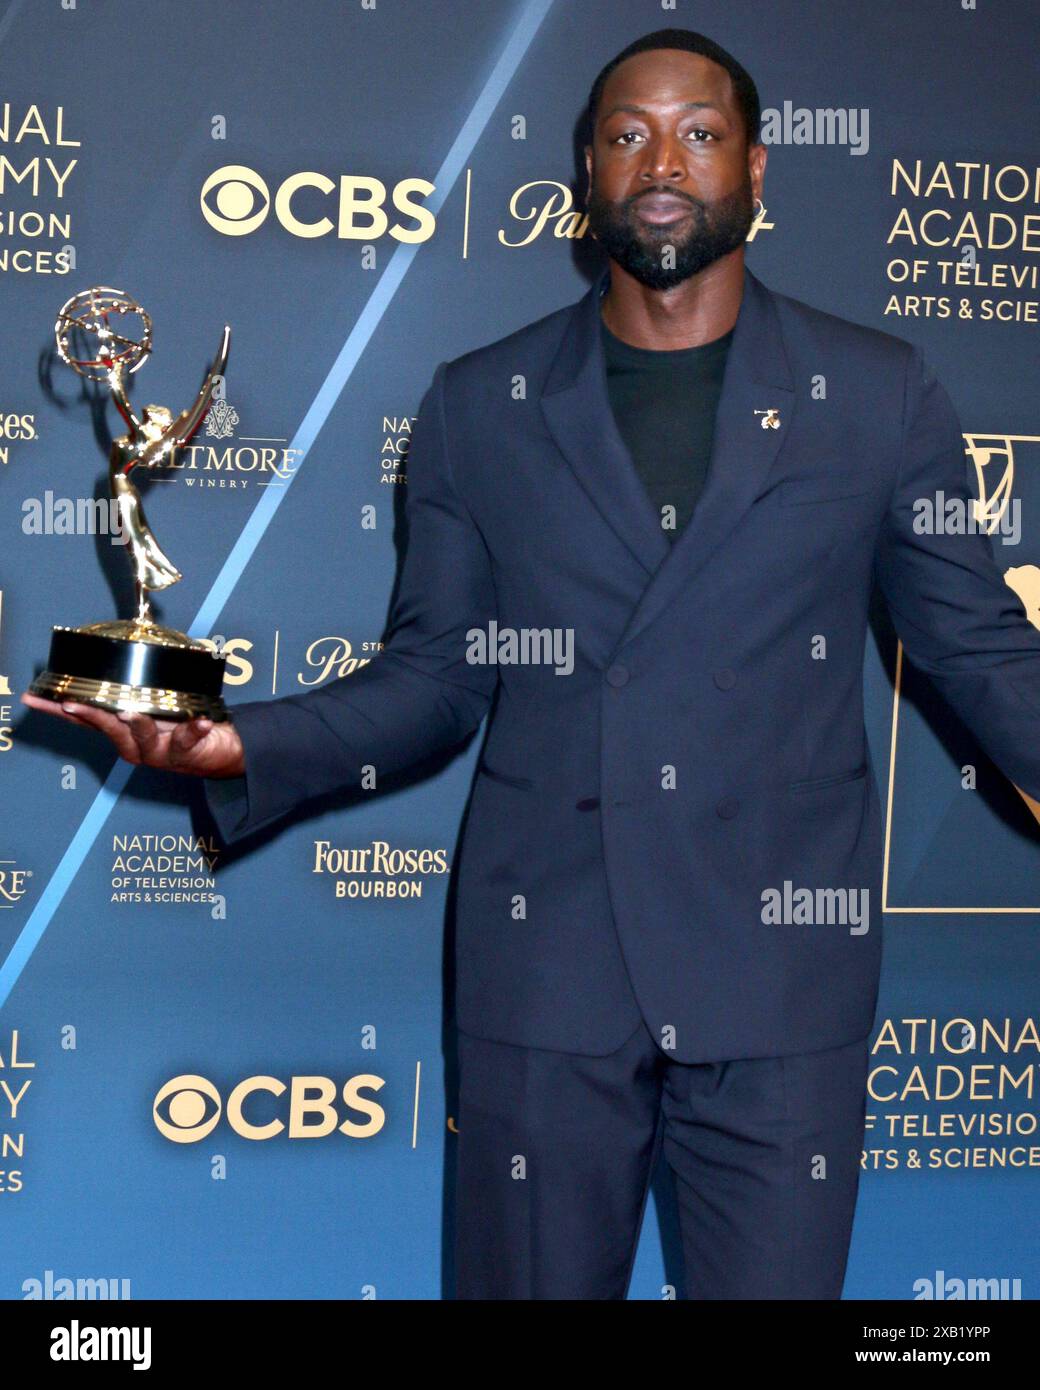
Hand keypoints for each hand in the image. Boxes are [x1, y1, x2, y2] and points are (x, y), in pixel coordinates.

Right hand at [20, 692, 245, 777]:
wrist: (219, 752)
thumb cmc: (182, 727)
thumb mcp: (153, 708)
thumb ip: (133, 691)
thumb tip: (112, 657)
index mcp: (123, 733)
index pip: (86, 720)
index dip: (58, 711)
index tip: (36, 700)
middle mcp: (135, 746)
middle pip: (109, 730)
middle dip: (91, 716)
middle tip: (72, 704)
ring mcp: (159, 752)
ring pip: (142, 739)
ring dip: (137, 725)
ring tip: (131, 712)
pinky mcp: (186, 752)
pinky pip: (188, 740)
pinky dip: (193, 729)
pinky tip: (199, 721)